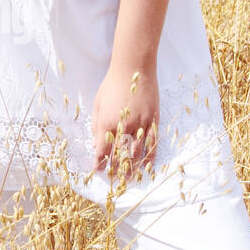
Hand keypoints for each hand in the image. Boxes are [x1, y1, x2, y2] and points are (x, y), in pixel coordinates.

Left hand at [92, 64, 159, 179]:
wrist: (134, 68)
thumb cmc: (112, 84)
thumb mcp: (98, 104)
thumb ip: (96, 126)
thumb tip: (95, 145)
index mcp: (106, 123)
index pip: (102, 150)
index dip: (100, 163)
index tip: (99, 171)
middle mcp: (123, 126)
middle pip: (119, 155)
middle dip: (116, 169)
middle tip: (115, 180)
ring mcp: (140, 124)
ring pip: (137, 152)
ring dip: (133, 167)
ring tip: (130, 178)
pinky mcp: (153, 120)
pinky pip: (152, 143)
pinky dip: (150, 156)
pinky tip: (147, 165)